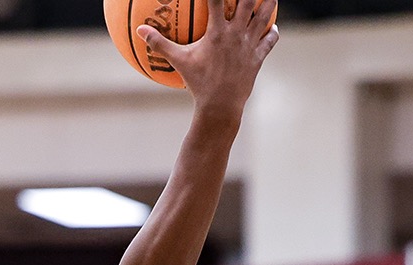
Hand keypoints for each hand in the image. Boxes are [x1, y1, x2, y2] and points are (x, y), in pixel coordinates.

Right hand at [137, 0, 280, 116]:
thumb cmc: (198, 83)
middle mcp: (236, 34)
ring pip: (264, 17)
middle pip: (248, 2)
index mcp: (217, 32)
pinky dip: (272, 33)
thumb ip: (160, 44)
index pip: (217, 0)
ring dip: (269, 3)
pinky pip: (269, 41)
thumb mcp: (179, 62)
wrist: (221, 106)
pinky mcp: (258, 57)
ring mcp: (249, 45)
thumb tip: (139, 31)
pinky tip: (272, 28)